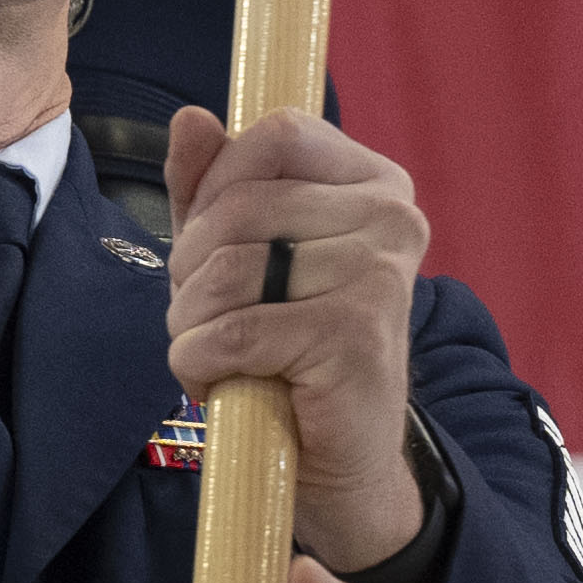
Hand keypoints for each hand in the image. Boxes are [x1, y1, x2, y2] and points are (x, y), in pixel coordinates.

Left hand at [162, 108, 431, 572]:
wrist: (340, 462)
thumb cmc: (289, 351)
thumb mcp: (243, 256)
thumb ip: (214, 187)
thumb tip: (190, 120)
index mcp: (375, 183)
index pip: (275, 137)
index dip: (217, 187)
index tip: (211, 245)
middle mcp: (391, 218)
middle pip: (240, 207)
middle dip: (191, 268)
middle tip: (205, 315)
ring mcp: (379, 275)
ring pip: (228, 270)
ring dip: (191, 321)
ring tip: (214, 351)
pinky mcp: (355, 337)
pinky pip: (233, 332)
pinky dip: (200, 363)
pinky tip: (220, 382)